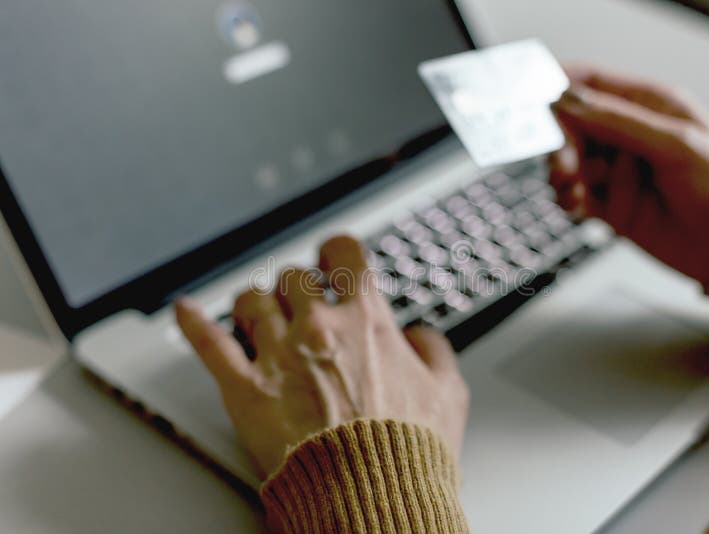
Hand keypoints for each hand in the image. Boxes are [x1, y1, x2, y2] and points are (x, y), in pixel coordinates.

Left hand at [176, 236, 468, 478]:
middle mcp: (319, 328)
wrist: (371, 497)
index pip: (344, 253)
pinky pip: (209, 345)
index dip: (337, 251)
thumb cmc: (407, 451)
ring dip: (255, 302)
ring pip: (250, 300)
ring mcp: (279, 355)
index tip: (334, 260)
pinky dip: (193, 324)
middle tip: (301, 302)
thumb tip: (420, 336)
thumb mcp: (448, 393)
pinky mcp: (246, 389)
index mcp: (366, 321)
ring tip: (259, 314)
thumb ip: (434, 351)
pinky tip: (185, 310)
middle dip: (297, 286)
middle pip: (292, 276)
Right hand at [550, 65, 708, 284]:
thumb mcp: (676, 144)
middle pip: (571, 126)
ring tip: (577, 193)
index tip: (542, 107)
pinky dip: (568, 200)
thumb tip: (569, 99)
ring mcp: (614, 169)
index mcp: (647, 105)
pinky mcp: (607, 202)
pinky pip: (571, 195)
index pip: (592, 83)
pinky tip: (578, 207)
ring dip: (564, 176)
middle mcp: (626, 134)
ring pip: (566, 162)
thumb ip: (619, 122)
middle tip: (565, 168)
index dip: (561, 89)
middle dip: (562, 145)